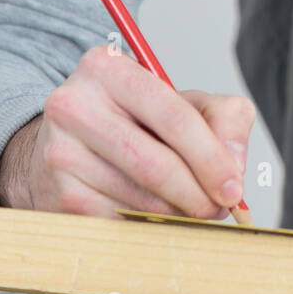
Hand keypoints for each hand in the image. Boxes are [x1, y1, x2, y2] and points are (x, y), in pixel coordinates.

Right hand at [0, 43, 254, 219]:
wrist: (69, 144)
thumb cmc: (136, 120)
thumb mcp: (185, 101)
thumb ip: (225, 119)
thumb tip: (235, 163)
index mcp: (108, 67)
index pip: (174, 117)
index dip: (212, 157)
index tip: (234, 187)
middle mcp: (75, 105)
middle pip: (156, 164)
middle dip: (198, 194)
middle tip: (218, 208)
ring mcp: (60, 151)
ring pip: (140, 199)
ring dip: (177, 213)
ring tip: (192, 208)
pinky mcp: (57, 194)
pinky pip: (119, 221)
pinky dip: (149, 225)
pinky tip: (158, 214)